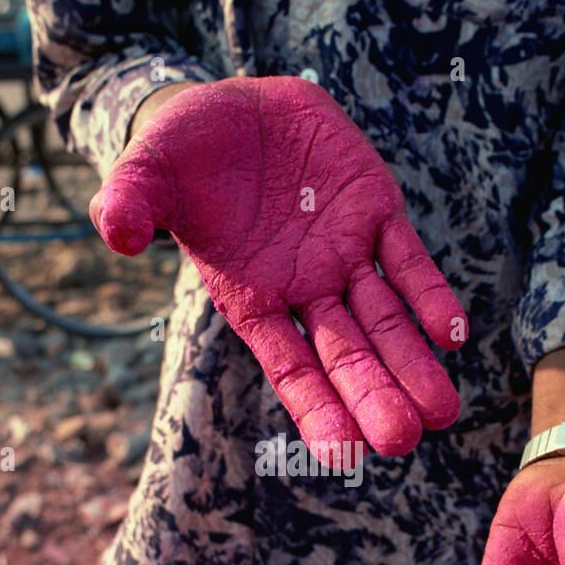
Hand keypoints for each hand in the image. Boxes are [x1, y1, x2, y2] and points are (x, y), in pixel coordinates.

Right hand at [89, 76, 466, 456]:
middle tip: (402, 441)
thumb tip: (111, 231)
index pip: (288, 366)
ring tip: (443, 411)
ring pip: (385, 319)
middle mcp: (302, 289)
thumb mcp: (145, 171)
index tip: (342, 454)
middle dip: (373, 396)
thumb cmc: (180, 155)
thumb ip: (129, 202)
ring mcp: (343, 253)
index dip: (315, 407)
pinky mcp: (374, 211)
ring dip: (413, 363)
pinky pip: (408, 260)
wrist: (231, 109)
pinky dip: (430, 294)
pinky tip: (453, 333)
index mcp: (250, 298)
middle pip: (345, 354)